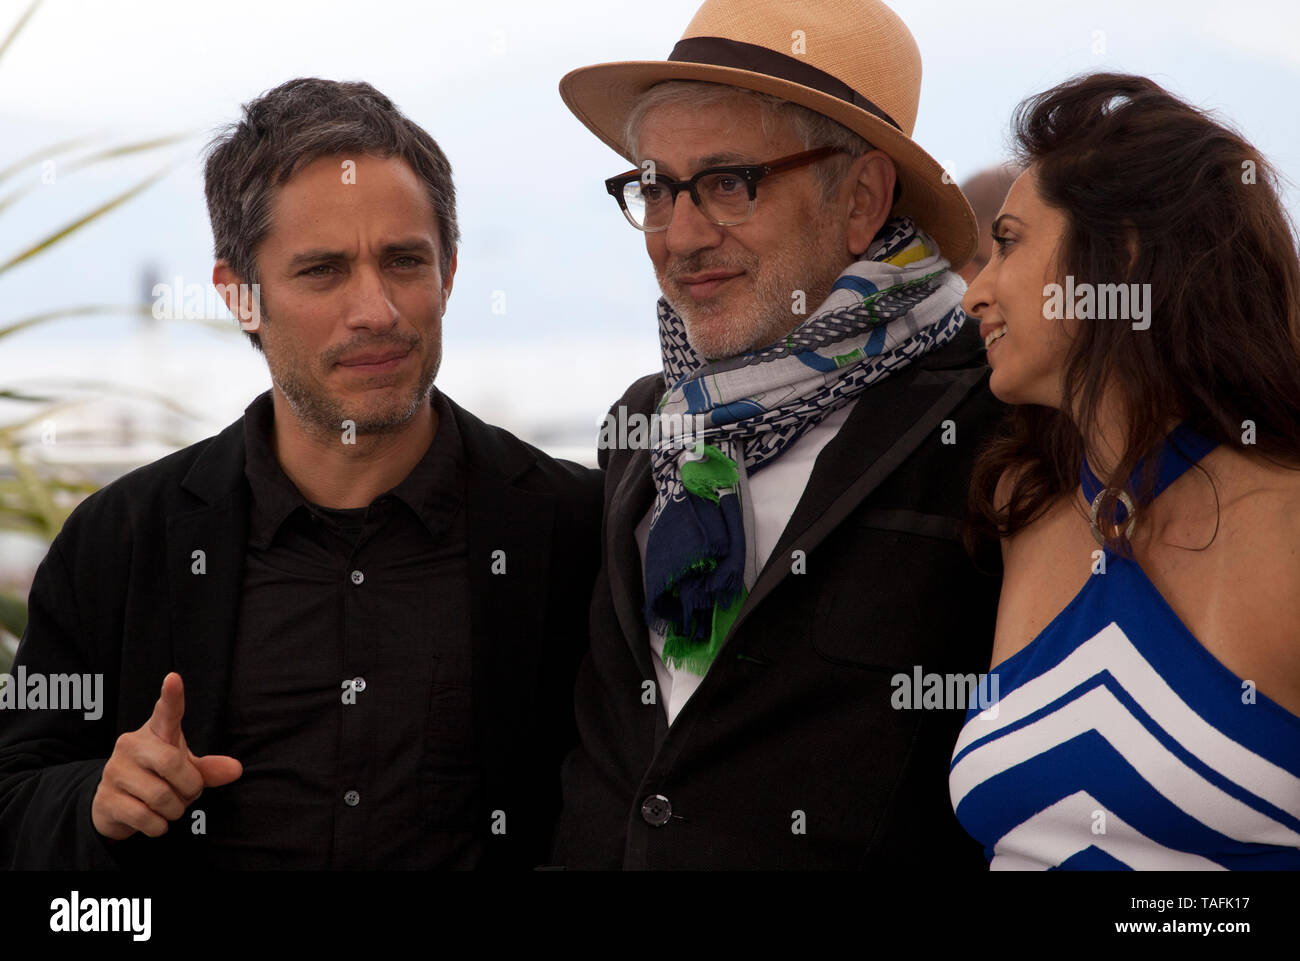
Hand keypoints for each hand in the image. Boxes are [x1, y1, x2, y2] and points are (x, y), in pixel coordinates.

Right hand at [91, 672, 241, 839]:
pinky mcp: (105, 799)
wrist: (116, 805)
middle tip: (188, 793)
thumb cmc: (158, 777)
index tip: (174, 679)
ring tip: (171, 807)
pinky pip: (145, 817)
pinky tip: (155, 820)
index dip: (171, 696)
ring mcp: (115, 771)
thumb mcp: (186, 769)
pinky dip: (159, 826)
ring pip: (161, 796)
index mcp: (156, 732)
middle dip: (190, 787)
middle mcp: (131, 745)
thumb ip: (209, 769)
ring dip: (175, 810)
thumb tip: (236, 769)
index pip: (166, 711)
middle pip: (171, 763)